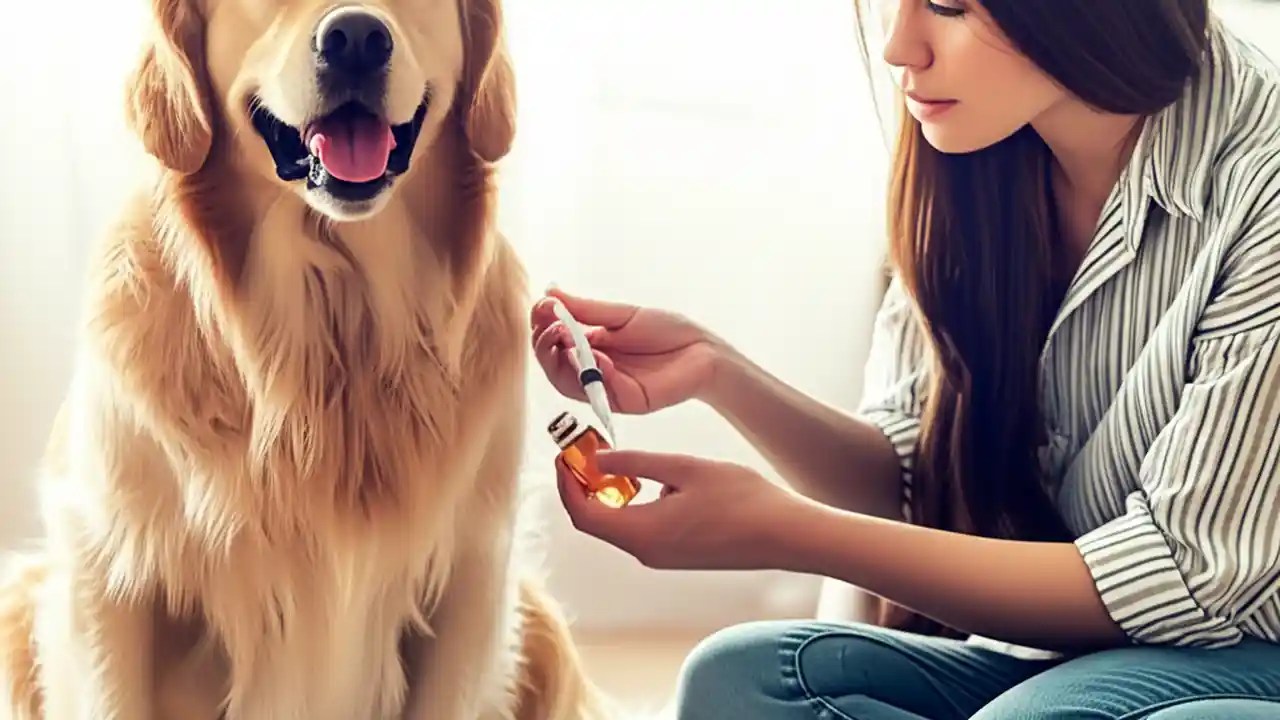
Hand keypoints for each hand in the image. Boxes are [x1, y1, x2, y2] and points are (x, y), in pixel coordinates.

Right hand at [530, 288, 725, 414]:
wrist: (703, 350)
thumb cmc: (667, 331)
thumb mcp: (621, 315)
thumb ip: (585, 310)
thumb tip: (549, 293)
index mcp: (590, 347)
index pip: (553, 343)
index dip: (542, 327)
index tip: (541, 307)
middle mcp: (593, 370)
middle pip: (553, 367)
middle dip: (544, 346)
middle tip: (550, 327)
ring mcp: (607, 388)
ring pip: (568, 384)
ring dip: (561, 361)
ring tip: (565, 337)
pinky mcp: (625, 402)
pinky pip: (600, 392)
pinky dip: (595, 372)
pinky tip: (599, 356)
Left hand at [555, 449, 811, 570]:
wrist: (786, 535)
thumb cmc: (743, 499)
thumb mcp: (685, 469)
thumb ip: (637, 463)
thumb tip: (598, 458)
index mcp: (642, 533)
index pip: (582, 513)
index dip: (567, 483)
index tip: (565, 454)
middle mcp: (646, 552)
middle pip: (596, 521)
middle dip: (584, 486)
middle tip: (586, 451)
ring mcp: (662, 557)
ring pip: (619, 525)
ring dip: (609, 493)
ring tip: (614, 458)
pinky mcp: (678, 555)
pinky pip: (640, 529)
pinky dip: (631, 504)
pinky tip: (649, 479)